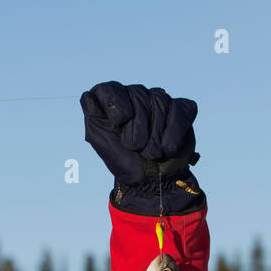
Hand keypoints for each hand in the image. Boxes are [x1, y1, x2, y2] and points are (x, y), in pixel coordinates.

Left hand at [80, 81, 204, 215]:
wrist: (151, 180)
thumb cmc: (123, 159)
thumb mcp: (101, 140)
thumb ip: (93, 116)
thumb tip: (88, 95)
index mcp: (113, 100)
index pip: (110, 89)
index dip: (115, 107)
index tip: (118, 124)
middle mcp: (135, 95)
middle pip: (137, 95)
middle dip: (136, 129)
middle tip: (135, 147)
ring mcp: (160, 99)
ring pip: (159, 102)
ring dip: (154, 137)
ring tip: (151, 152)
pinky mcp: (181, 108)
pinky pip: (179, 111)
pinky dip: (173, 134)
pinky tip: (168, 149)